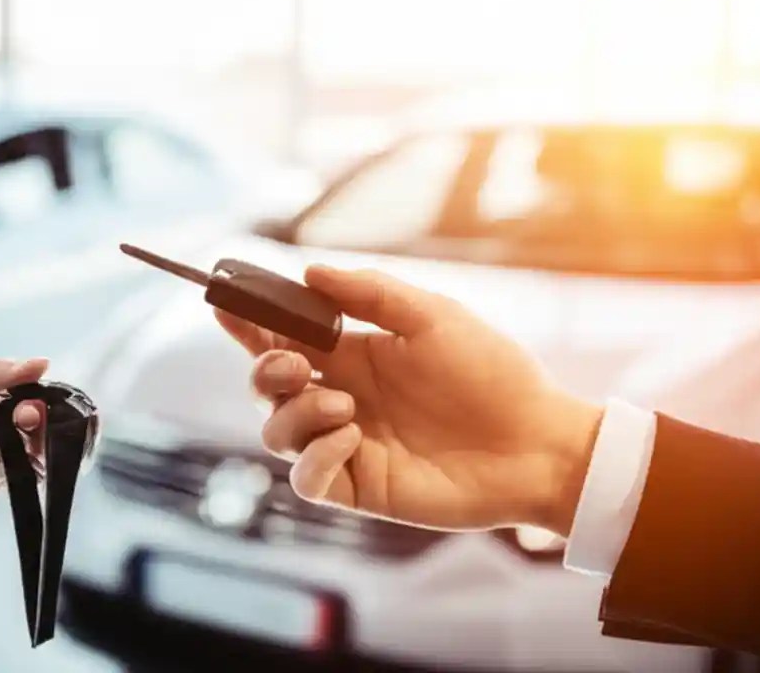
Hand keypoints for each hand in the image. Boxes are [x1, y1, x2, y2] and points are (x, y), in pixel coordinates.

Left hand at [0, 358, 48, 506]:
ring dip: (24, 443)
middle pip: (45, 444)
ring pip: (28, 465)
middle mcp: (4, 442)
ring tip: (9, 419)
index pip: (46, 413)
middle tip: (31, 412)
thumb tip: (42, 364)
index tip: (50, 397)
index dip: (56, 408)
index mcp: (5, 410)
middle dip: (44, 429)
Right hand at [217, 266, 603, 534]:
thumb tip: (308, 273)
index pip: (286, 337)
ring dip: (295, 412)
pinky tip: (351, 438)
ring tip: (344, 405)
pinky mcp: (360, 487)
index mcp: (355, 355)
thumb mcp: (433, 317)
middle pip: (266, 387)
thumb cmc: (493, 374)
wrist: (536, 443)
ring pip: (276, 432)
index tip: (223, 301)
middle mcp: (343, 398)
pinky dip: (315, 455)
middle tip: (293, 363)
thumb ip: (370, 294)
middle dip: (262, 371)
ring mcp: (348, 445)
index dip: (250, 323)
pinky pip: (306, 478)